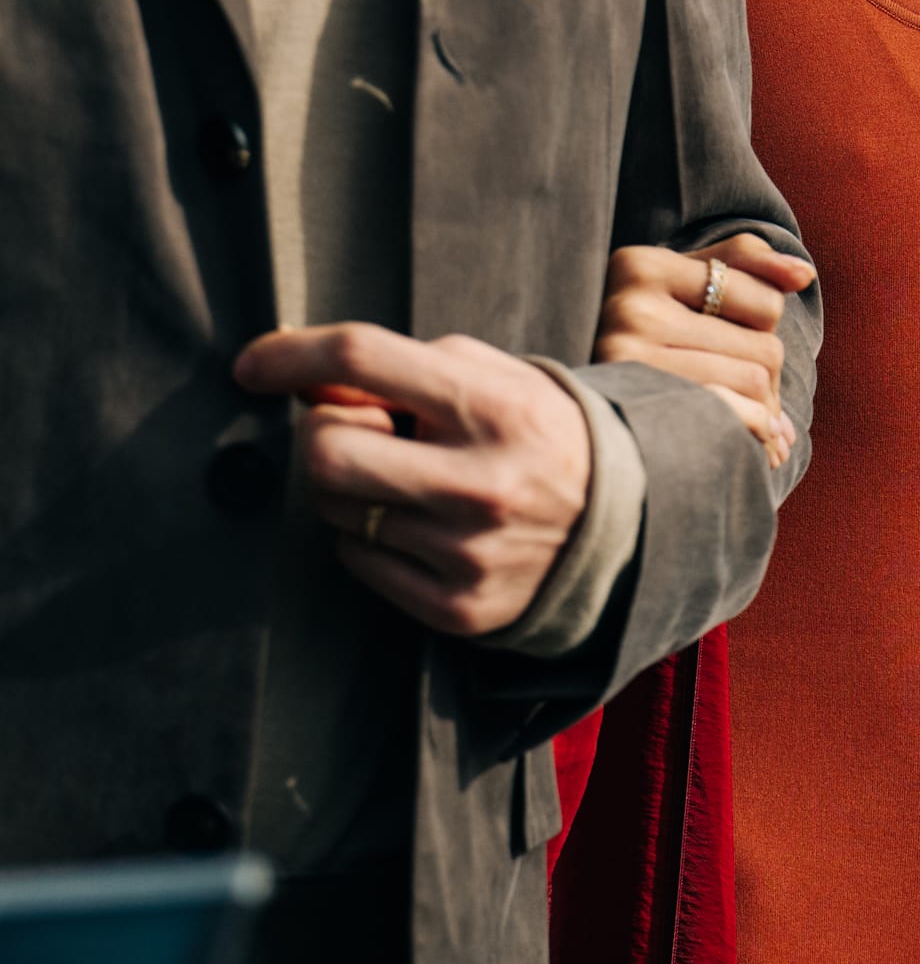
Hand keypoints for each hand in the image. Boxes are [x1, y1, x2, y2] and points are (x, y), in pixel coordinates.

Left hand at [233, 325, 592, 637]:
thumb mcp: (488, 375)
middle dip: (324, 435)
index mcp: (493, 406)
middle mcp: (480, 483)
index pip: (362, 358)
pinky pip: (357, 561)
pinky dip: (371, 537)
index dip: (291, 355)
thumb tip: (302, 380)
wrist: (622, 523)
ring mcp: (467, 553)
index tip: (252, 364)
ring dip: (350, 487)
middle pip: (325, 452)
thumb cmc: (533, 433)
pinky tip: (417, 525)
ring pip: (335, 509)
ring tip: (403, 479)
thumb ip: (400, 367)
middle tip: (362, 433)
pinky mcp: (457, 608)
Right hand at [598, 234, 814, 468]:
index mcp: (640, 266)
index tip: (740, 335)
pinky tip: (757, 438)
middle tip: (757, 393)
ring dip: (767, 411)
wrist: (568, 403)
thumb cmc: (642, 329)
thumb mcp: (681, 280)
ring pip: (754, 388)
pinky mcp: (635, 412)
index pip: (765, 302)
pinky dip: (755, 431)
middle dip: (769, 377)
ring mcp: (628, 366)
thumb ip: (744, 263)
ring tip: (760, 420)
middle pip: (764, 351)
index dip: (766, 324)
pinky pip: (734, 420)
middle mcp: (629, 311)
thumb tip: (803, 275)